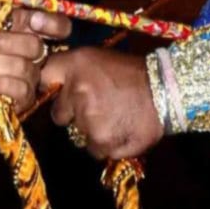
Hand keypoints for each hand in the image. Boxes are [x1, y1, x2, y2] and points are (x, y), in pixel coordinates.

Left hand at [0, 0, 70, 111]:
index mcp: (31, 30)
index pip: (60, 27)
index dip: (51, 24)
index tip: (31, 21)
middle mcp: (34, 54)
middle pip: (38, 48)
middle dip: (9, 43)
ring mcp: (29, 78)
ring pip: (27, 69)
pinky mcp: (21, 100)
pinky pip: (22, 91)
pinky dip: (1, 84)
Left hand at [40, 48, 162, 159]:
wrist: (166, 90)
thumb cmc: (131, 73)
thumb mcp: (98, 58)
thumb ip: (71, 70)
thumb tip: (48, 84)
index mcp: (75, 65)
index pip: (43, 79)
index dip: (49, 88)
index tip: (58, 92)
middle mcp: (76, 92)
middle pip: (58, 114)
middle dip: (73, 113)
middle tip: (97, 106)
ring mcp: (88, 120)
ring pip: (78, 135)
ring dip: (92, 130)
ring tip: (114, 118)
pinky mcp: (102, 142)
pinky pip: (95, 150)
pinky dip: (107, 144)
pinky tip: (121, 130)